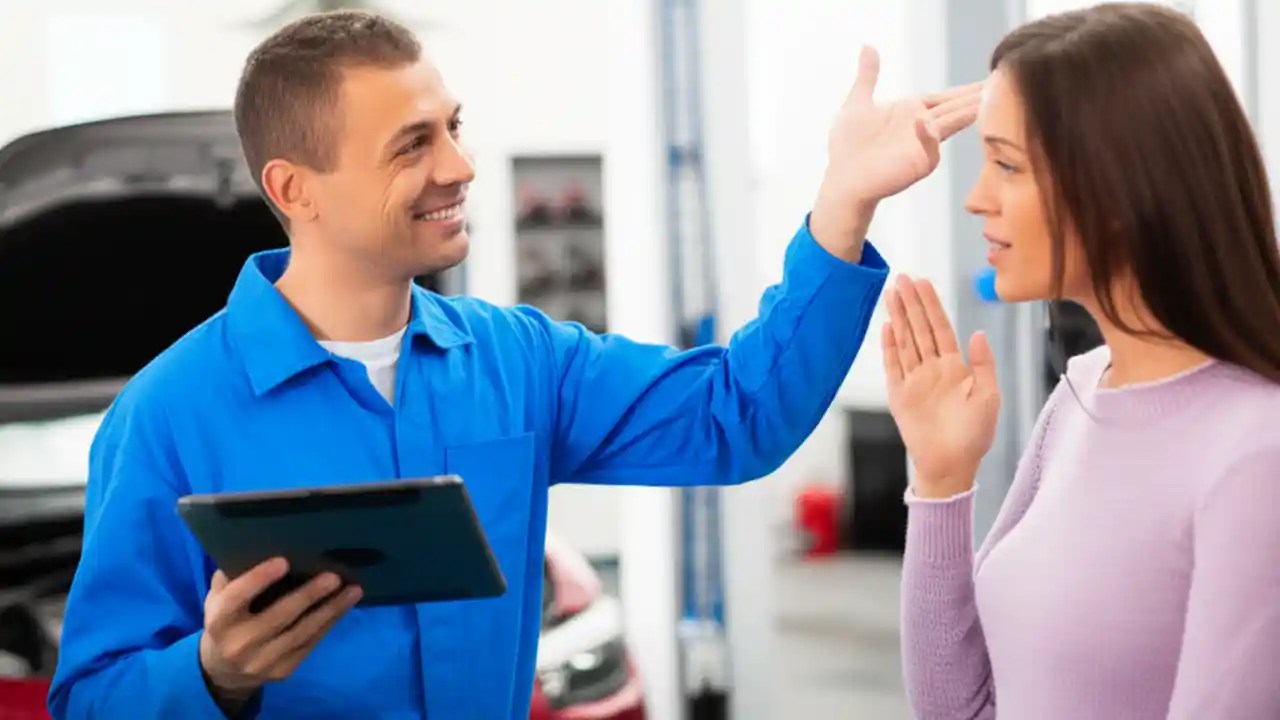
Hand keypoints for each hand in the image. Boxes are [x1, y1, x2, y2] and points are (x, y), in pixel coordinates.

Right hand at [199, 558, 361, 709]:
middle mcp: (238, 644)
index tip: (284, 560)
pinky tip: (344, 606)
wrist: (225, 669)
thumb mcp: (218, 597)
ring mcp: (262, 662)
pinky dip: (329, 623)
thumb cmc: (227, 619)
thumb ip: (233, 575)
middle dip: (308, 596)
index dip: (259, 579)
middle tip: (334, 576)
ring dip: (330, 610)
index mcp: (219, 620)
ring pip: (302, 633)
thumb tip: (263, 543)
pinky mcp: (283, 671)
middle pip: (278, 617)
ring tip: (352, 590)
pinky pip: (310, 643)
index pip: (237, 598)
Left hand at [811, 46, 982, 260]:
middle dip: (976, 97)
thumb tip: (868, 48)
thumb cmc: (848, 146)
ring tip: (987, 99)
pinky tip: (926, 122)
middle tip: (1002, 84)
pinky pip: (932, 149)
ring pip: (950, 124)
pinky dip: (931, 136)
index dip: (965, 90)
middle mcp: (922, 127)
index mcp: (911, 111)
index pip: (944, 98)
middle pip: (955, 108)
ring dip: (966, 112)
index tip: (988, 80)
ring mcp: (922, 146)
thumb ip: (868, 76)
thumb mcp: (858, 103)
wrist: (842, 178)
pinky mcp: (918, 163)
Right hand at [882, 275, 1000, 498]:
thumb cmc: (974, 436)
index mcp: (955, 367)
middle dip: (911, 303)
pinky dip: (889, 347)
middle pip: (920, 329)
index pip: (941, 328)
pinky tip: (887, 327)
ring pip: (905, 341)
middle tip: (902, 278)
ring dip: (899, 317)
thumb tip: (978, 334)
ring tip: (891, 294)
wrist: (951, 465)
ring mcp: (914, 381)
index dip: (932, 305)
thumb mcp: (988, 397)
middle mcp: (932, 369)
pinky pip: (893, 366)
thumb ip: (983, 364)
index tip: (923, 283)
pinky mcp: (899, 395)